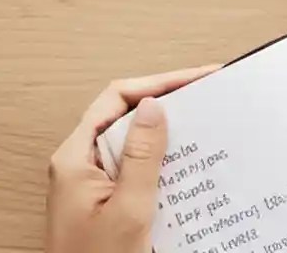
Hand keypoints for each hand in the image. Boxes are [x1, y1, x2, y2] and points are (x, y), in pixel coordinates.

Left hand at [45, 65, 218, 252]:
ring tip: (208, 132)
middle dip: (171, 106)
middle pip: (127, 116)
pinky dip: (166, 166)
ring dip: (172, 138)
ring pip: (136, 145)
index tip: (199, 78)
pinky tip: (191, 171)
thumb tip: (155, 106)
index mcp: (75, 159)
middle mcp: (81, 167)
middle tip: (211, 98)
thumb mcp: (128, 209)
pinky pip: (139, 172)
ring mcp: (93, 186)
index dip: (160, 82)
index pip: (117, 98)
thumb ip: (142, 156)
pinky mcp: (107, 204)